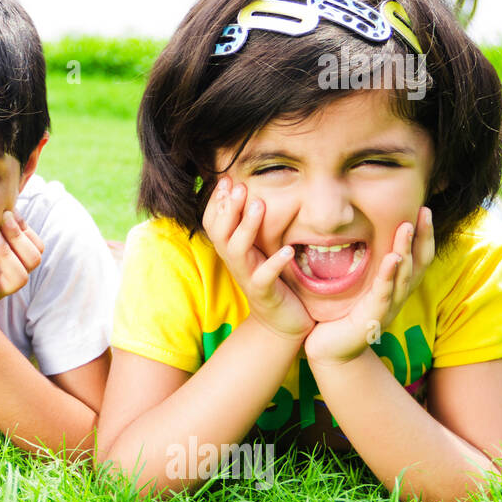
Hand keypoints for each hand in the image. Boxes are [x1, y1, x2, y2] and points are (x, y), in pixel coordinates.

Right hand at [203, 178, 312, 342]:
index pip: (213, 222)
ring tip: (260, 205)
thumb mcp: (259, 250)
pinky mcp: (264, 293)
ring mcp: (247, 277)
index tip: (226, 179)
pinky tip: (287, 252)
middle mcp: (234, 262)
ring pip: (237, 250)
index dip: (216, 202)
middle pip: (220, 233)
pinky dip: (274, 264)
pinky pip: (264, 277)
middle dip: (228, 208)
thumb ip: (253, 226)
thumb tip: (252, 193)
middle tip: (240, 186)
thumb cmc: (272, 280)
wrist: (280, 322)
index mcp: (231, 249)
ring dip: (247, 227)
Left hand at [305, 207, 434, 365]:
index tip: (423, 209)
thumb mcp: (356, 287)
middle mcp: (397, 296)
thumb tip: (359, 233)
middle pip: (418, 263)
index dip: (423, 235)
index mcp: (394, 287)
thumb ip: (363, 265)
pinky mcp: (374, 318)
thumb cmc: (339, 316)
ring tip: (407, 227)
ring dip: (405, 250)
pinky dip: (389, 275)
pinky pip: (384, 293)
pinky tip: (392, 258)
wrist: (329, 351)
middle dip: (422, 237)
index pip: (416, 257)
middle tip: (423, 211)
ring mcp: (388, 308)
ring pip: (403, 276)